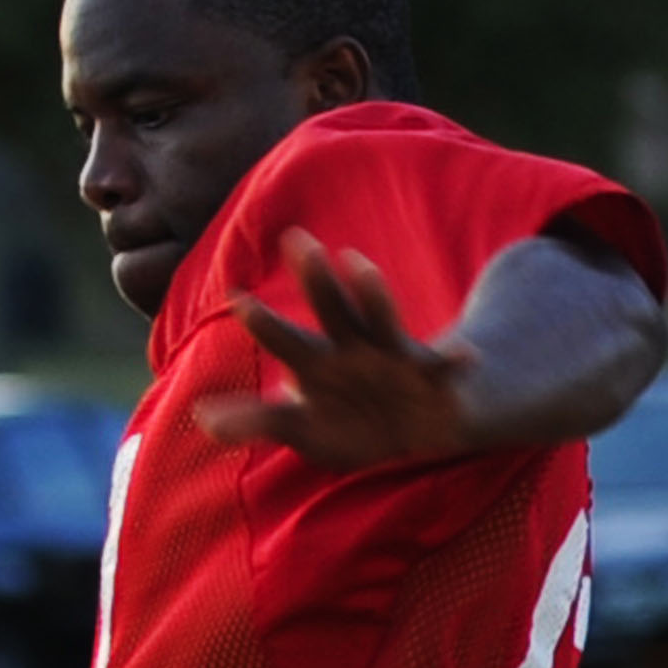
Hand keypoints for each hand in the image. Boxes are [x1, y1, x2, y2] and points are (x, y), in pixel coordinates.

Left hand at [191, 231, 483, 468]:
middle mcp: (353, 348)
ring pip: (381, 321)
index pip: (285, 338)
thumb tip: (200, 419)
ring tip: (359, 265)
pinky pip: (445, 368)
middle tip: (297, 239)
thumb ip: (255, 421)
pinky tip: (467, 358)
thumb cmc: (351, 422)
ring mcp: (392, 358)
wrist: (417, 422)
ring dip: (371, 294)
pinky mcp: (430, 376)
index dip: (264, 323)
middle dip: (316, 280)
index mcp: (318, 361)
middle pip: (330, 311)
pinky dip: (455, 363)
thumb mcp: (302, 428)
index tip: (236, 297)